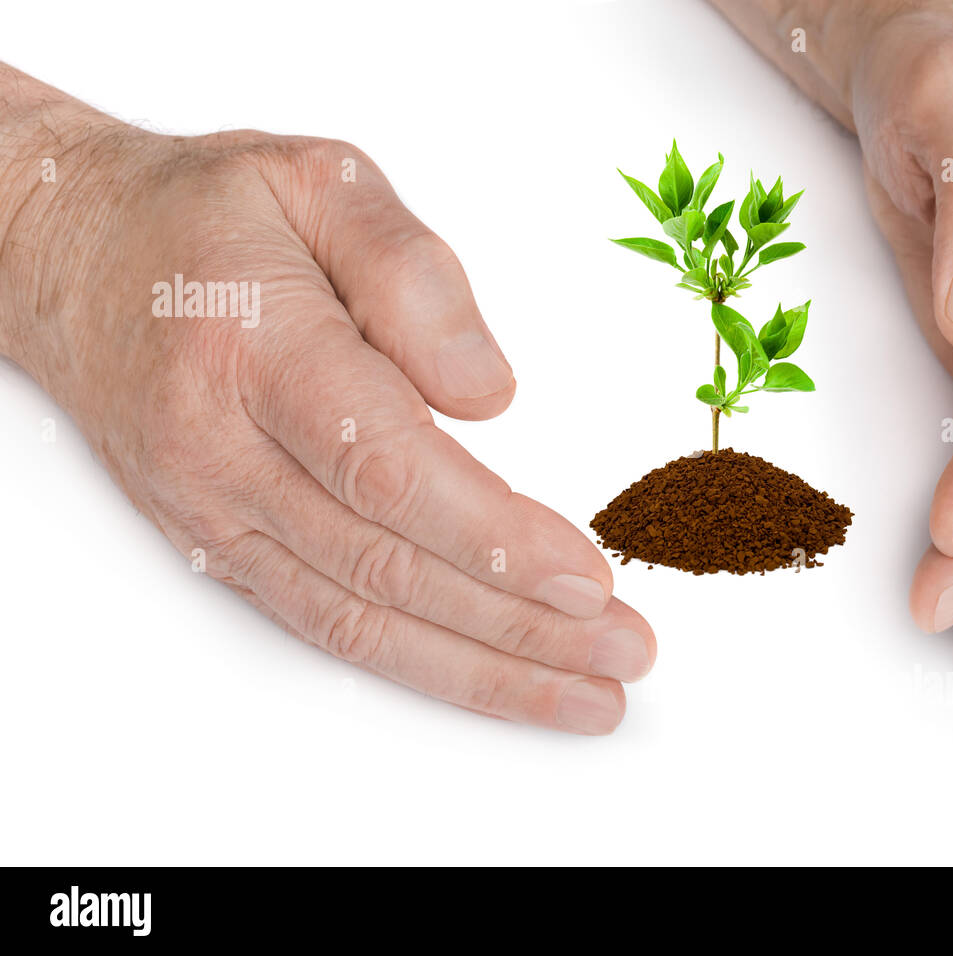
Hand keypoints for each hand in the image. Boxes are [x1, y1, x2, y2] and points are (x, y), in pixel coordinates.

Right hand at [0, 72, 653, 731]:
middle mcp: (224, 450)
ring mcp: (215, 509)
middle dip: (520, 625)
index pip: (387, 468)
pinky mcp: (221, 543)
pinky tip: (492, 679)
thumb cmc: (208, 216)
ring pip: (361, 619)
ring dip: (484, 668)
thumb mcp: (323, 182)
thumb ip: (413, 276)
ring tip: (584, 694)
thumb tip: (490, 395)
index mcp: (255, 350)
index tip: (586, 577)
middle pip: (389, 565)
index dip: (493, 536)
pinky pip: (326, 623)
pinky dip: (420, 663)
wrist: (74, 256)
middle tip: (624, 652)